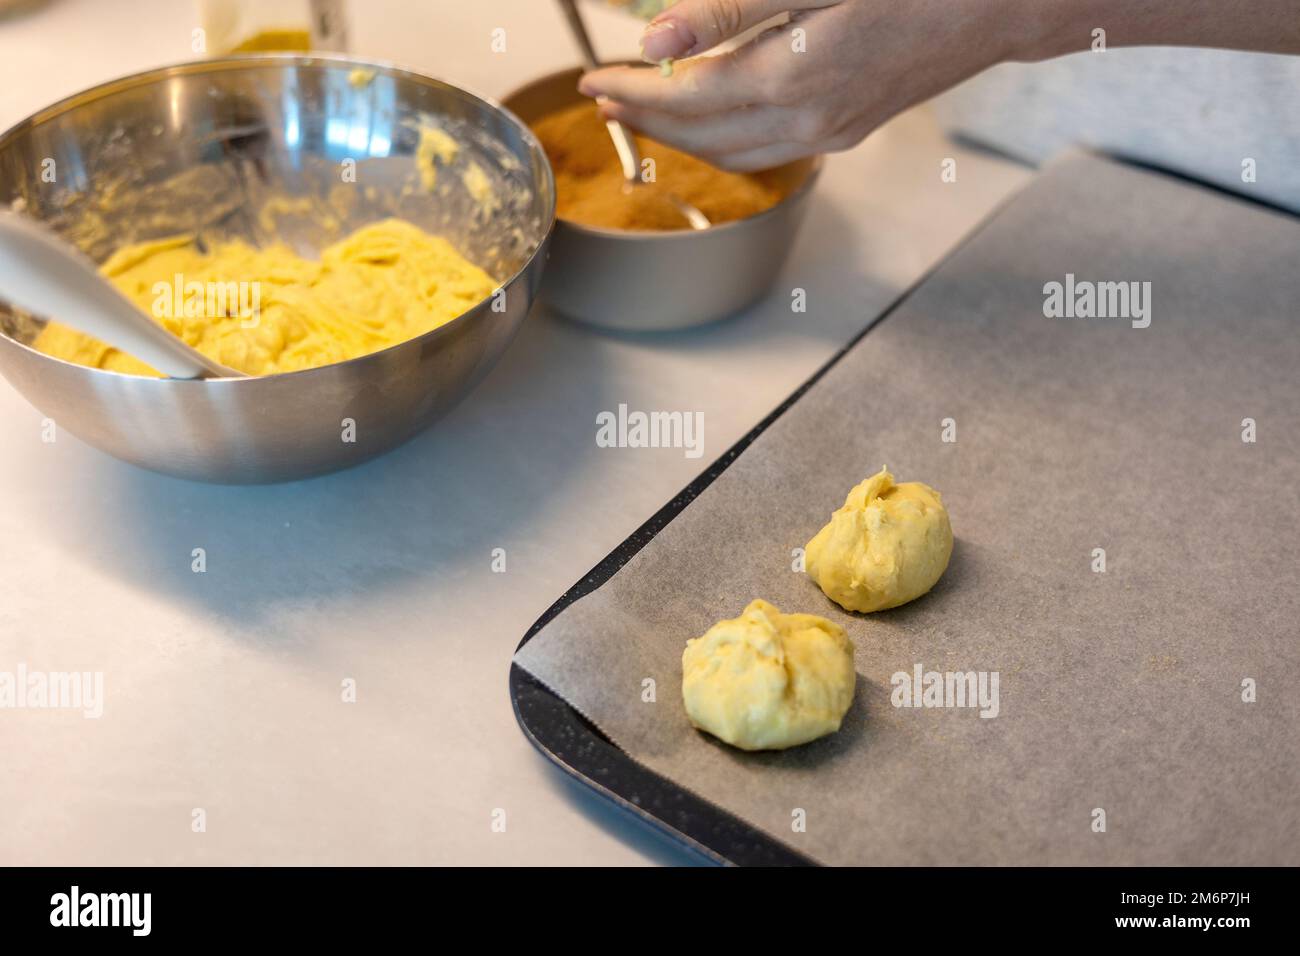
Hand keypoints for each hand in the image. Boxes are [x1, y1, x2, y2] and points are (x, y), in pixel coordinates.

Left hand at [579, 0, 1031, 170]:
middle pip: (700, 139)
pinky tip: (711, 120)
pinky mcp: (849, 132)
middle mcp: (808, 120)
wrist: (1000, 0)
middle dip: (645, 121)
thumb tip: (655, 40)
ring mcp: (831, 133)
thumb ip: (728, 8)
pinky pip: (766, 153)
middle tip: (606, 99)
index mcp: (793, 77)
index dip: (632, 93)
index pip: (684, 100)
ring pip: (731, 155)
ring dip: (680, 139)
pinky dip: (723, 142)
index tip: (593, 79)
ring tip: (644, 113)